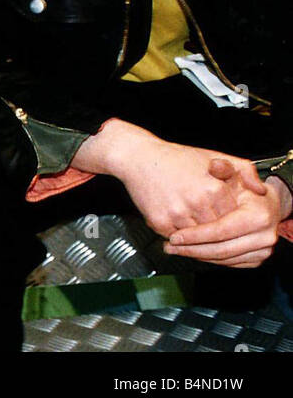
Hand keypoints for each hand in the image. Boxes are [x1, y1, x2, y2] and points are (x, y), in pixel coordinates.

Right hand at [73, 120, 261, 236]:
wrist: (137, 157)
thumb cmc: (176, 158)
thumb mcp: (214, 157)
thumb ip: (244, 171)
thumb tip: (260, 191)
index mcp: (213, 189)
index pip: (233, 220)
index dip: (229, 220)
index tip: (223, 216)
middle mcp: (197, 203)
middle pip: (217, 232)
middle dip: (214, 230)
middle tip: (205, 221)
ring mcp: (177, 214)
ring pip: (198, 240)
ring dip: (197, 237)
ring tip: (189, 221)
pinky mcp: (159, 222)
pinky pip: (177, 239)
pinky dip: (178, 235)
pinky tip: (175, 220)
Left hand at [164, 177, 291, 267]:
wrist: (262, 202)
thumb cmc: (243, 185)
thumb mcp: (234, 169)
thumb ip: (224, 166)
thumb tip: (216, 166)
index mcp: (257, 216)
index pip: (220, 230)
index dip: (195, 235)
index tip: (174, 236)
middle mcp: (264, 236)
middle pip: (220, 249)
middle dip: (192, 249)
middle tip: (169, 246)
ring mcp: (262, 250)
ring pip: (224, 259)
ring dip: (197, 256)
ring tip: (174, 250)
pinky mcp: (257, 258)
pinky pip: (230, 263)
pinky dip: (210, 260)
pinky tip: (191, 253)